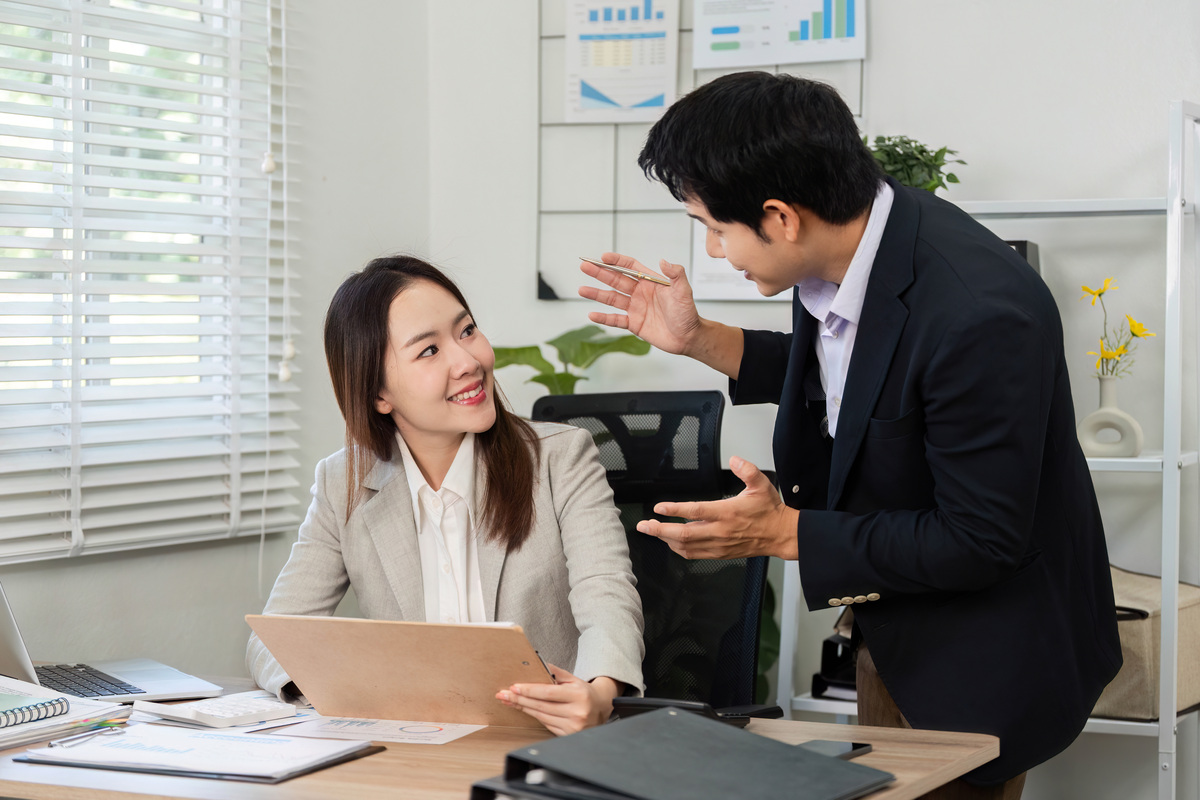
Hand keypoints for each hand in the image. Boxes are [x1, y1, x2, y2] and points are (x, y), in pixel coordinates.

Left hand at [497, 666, 619, 735]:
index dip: (529, 691)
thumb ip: (556, 672)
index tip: (514, 687)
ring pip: (541, 716)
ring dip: (523, 708)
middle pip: (541, 706)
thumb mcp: (573, 679)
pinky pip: (546, 725)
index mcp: (578, 695)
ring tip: (509, 701)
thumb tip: (537, 663)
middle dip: (520, 700)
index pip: (548, 693)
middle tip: (503, 694)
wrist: (601, 709)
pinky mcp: (568, 735)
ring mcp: (573, 726)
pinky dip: (534, 716)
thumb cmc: (584, 692)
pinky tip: (525, 709)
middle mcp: (577, 712)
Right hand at [578, 252, 701, 355]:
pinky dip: (604, 318)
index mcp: (650, 282)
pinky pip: (615, 320)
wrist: (688, 337)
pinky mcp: (634, 324)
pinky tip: (592, 314)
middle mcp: (640, 293)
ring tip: (582, 289)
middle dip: (600, 273)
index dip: (617, 261)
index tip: (603, 257)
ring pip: (612, 299)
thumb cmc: (688, 313)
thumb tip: (663, 261)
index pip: (630, 267)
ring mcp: (635, 308)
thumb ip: (676, 275)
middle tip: (585, 266)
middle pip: (616, 280)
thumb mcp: (684, 291)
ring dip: (597, 294)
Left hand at [636, 456, 799, 559]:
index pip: (696, 511)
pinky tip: (671, 542)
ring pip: (686, 546)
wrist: (779, 535)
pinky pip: (694, 554)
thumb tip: (735, 459)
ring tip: (653, 531)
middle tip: (644, 525)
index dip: (675, 510)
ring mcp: (719, 544)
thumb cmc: (768, 511)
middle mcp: (720, 531)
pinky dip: (679, 549)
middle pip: (684, 534)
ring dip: (666, 539)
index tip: (659, 508)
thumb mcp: (761, 484)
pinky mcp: (720, 553)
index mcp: (728, 512)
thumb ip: (747, 470)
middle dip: (660, 530)